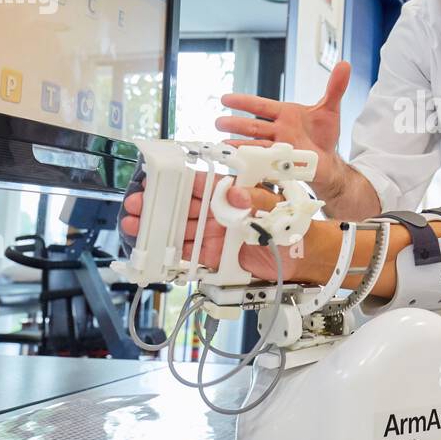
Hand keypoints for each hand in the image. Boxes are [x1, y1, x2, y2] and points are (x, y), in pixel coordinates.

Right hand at [120, 175, 296, 280]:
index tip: (154, 180)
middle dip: (158, 206)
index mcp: (233, 193)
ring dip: (158, 230)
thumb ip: (256, 199)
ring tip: (136, 227)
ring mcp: (217, 235)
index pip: (200, 184)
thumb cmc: (293, 225)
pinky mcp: (218, 257)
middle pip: (183, 208)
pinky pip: (191, 256)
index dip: (176, 182)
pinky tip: (154, 252)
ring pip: (182, 231)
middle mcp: (221, 213)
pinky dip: (172, 255)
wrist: (304, 259)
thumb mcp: (276, 207)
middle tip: (136, 205)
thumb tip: (235, 193)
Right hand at [217, 62, 349, 192]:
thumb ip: (335, 87)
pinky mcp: (281, 164)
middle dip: (236, 124)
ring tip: (224, 145)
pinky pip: (265, 164)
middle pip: (254, 126)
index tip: (225, 98)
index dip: (244, 102)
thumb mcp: (330, 109)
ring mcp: (278, 148)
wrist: (329, 160)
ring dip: (239, 145)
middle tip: (219, 122)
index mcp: (285, 114)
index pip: (262, 105)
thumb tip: (344, 64)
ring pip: (256, 146)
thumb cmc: (324, 135)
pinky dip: (253, 165)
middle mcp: (277, 130)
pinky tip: (239, 165)